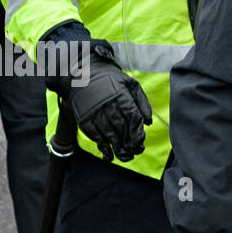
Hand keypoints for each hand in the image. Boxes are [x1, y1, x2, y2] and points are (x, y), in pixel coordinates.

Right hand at [51, 40, 152, 162]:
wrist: (83, 76)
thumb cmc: (111, 81)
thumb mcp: (131, 84)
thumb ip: (142, 103)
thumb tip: (148, 123)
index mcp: (122, 98)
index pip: (134, 119)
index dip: (138, 133)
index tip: (141, 141)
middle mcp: (109, 108)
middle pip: (124, 130)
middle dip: (131, 144)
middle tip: (137, 151)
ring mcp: (96, 116)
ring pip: (111, 137)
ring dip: (120, 149)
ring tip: (127, 157)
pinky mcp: (86, 122)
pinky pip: (96, 138)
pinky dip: (104, 149)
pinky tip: (110, 156)